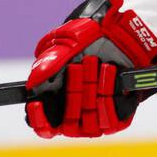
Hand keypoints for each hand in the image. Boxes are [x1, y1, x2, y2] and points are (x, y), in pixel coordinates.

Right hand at [25, 0, 156, 138]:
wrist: (125, 31)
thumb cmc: (91, 38)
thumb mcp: (66, 44)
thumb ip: (48, 63)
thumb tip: (32, 82)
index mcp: (59, 100)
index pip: (44, 125)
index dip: (39, 118)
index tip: (37, 104)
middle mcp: (77, 111)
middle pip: (67, 122)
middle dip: (72, 93)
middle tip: (77, 67)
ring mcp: (98, 114)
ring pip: (88, 121)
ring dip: (90, 92)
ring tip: (97, 65)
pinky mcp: (119, 114)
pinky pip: (111, 120)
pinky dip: (108, 98)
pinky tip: (109, 73)